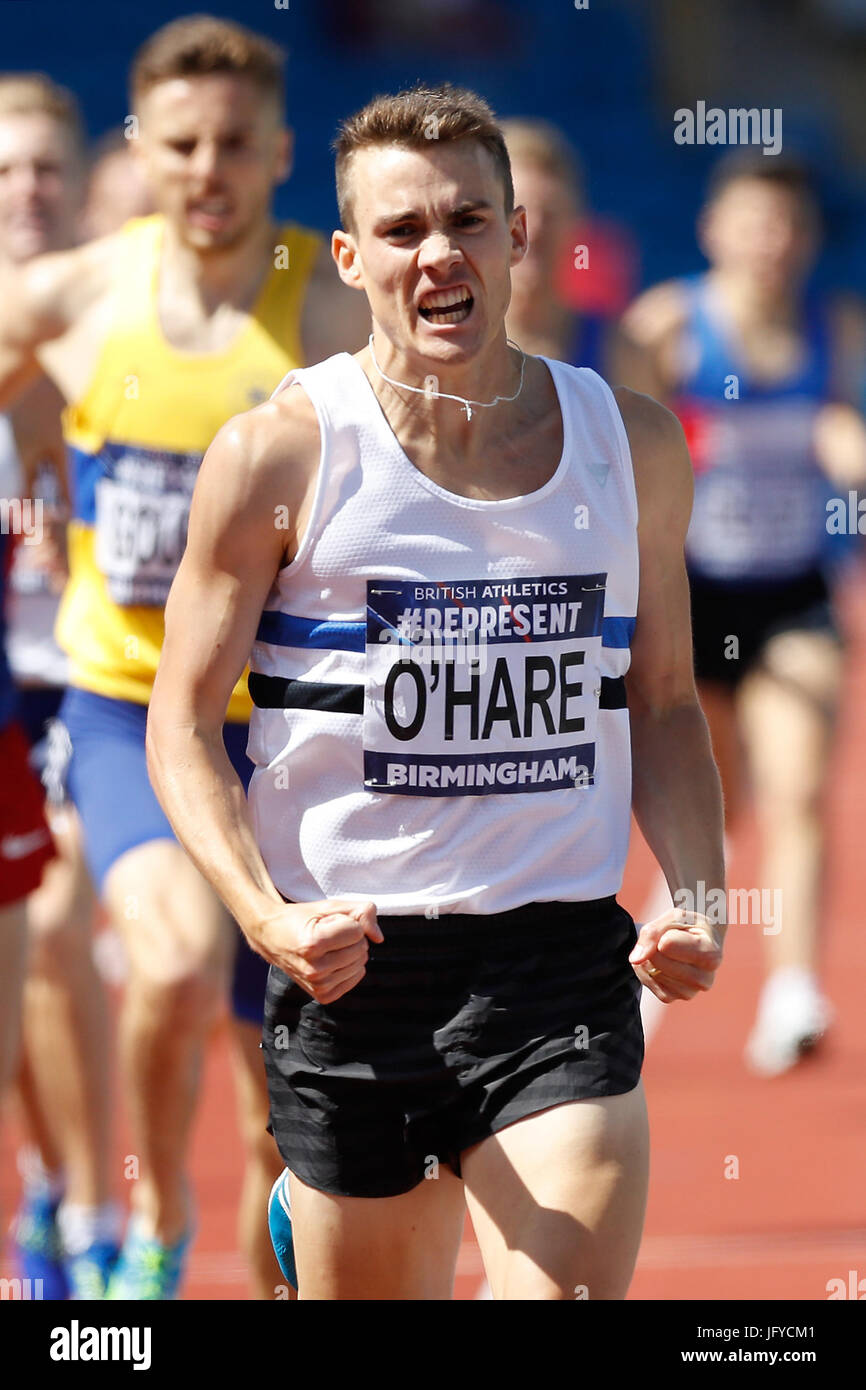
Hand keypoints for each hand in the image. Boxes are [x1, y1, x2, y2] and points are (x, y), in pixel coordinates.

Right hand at [252, 898, 382, 1003]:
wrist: (271, 938)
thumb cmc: (302, 918)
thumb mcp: (329, 906)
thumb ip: (362, 911)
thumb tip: (379, 938)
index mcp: (312, 944)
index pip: (357, 931)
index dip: (346, 921)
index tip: (325, 923)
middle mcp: (314, 969)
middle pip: (361, 948)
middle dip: (350, 936)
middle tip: (326, 934)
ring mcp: (318, 985)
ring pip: (361, 963)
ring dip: (349, 951)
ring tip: (326, 947)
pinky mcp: (323, 996)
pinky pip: (356, 977)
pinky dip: (350, 966)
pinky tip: (331, 960)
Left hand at [628, 908, 722, 1002]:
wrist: (700, 938)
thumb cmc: (689, 925)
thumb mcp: (674, 916)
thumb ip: (652, 933)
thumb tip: (635, 959)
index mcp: (711, 954)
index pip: (666, 945)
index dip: (663, 934)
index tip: (676, 931)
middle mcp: (705, 978)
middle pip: (658, 961)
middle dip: (653, 947)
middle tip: (665, 939)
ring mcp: (691, 991)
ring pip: (653, 974)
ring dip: (648, 960)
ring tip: (662, 950)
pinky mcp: (676, 997)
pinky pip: (651, 985)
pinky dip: (647, 973)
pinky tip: (659, 963)